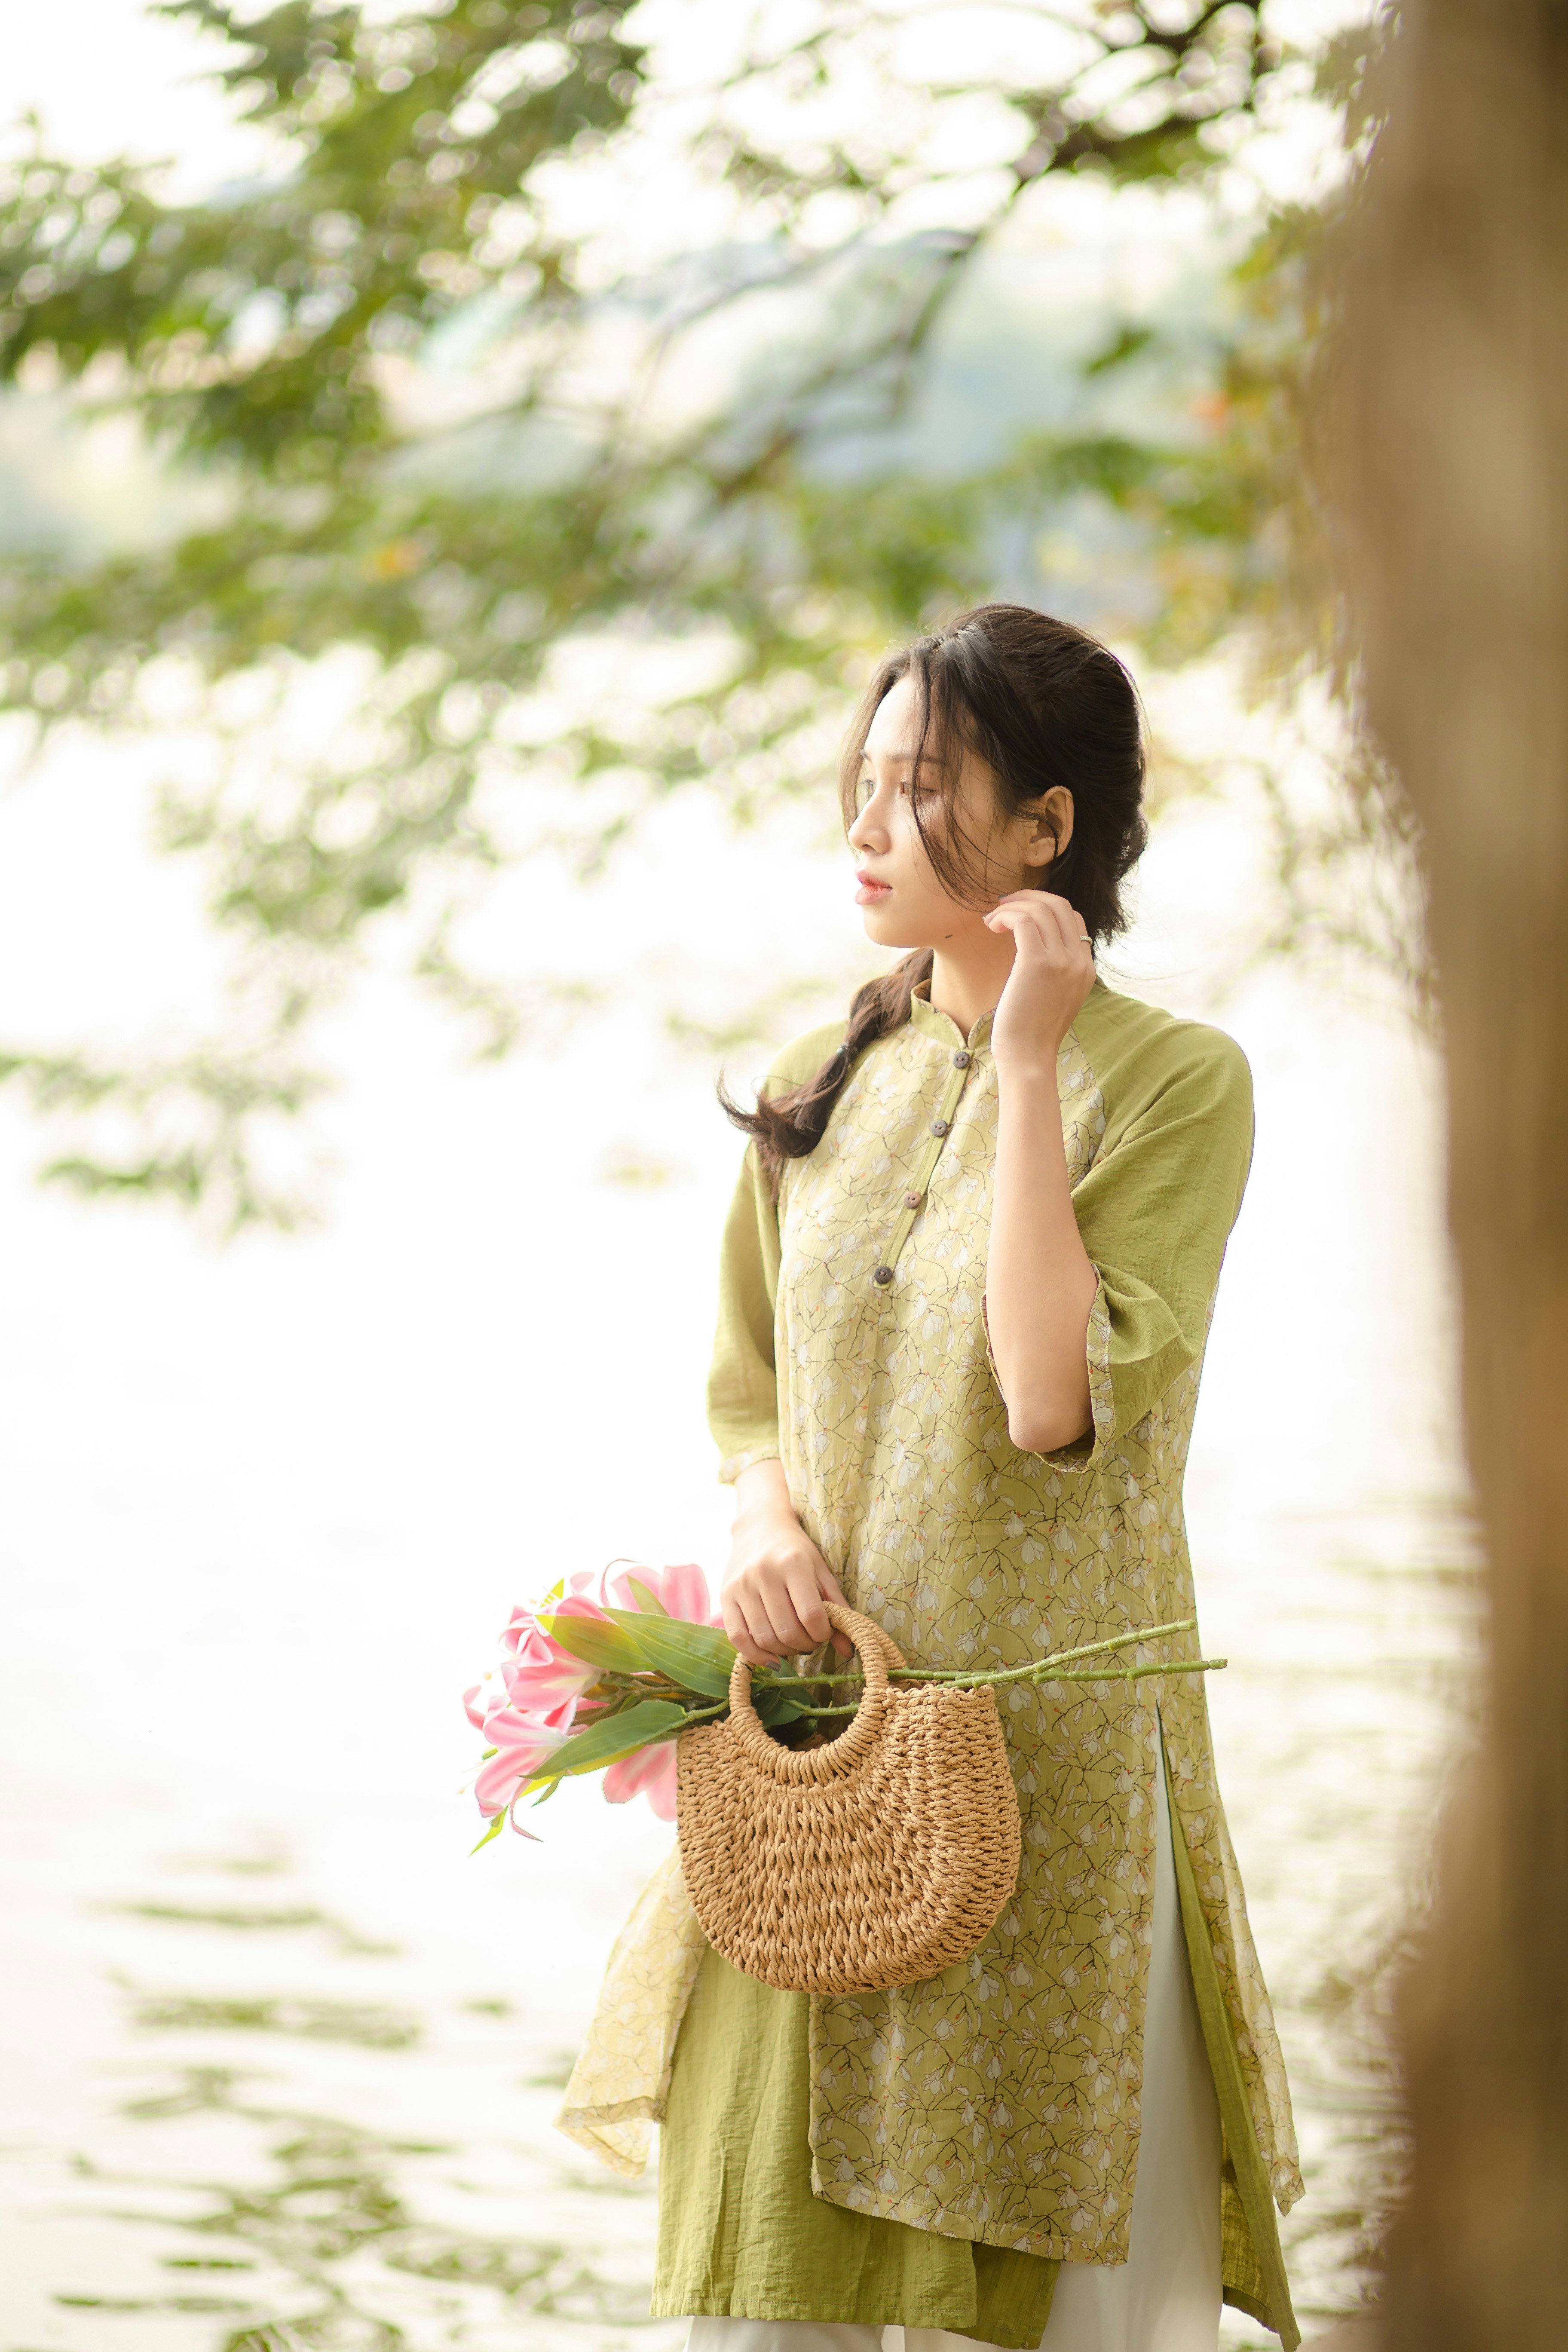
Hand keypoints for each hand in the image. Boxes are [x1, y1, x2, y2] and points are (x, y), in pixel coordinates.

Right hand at [723, 1460, 849, 1667]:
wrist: (759, 1526)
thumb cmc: (796, 1550)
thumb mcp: (821, 1571)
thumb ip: (837, 1608)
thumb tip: (847, 1651)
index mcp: (793, 1563)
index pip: (812, 1616)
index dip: (823, 1634)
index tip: (825, 1631)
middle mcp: (764, 1573)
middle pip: (788, 1631)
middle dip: (806, 1644)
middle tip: (810, 1640)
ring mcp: (741, 1585)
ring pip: (764, 1638)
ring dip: (784, 1651)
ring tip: (793, 1643)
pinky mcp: (725, 1596)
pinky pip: (737, 1638)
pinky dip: (756, 1655)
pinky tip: (771, 1656)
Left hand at [985, 890, 1095, 1080]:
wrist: (1028, 1059)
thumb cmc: (1031, 1034)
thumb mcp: (1054, 998)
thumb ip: (1054, 971)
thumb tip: (1031, 946)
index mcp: (1086, 969)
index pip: (1073, 919)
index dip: (1044, 908)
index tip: (1019, 913)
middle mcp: (1079, 961)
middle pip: (1060, 905)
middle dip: (1028, 897)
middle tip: (1003, 905)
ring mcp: (1061, 961)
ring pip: (1041, 909)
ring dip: (1012, 906)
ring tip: (991, 919)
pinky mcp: (1037, 964)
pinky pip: (1024, 920)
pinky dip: (1005, 916)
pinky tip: (990, 926)